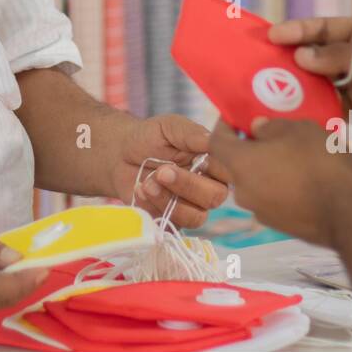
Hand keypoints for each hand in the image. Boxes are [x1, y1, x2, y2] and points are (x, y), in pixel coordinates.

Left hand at [110, 115, 229, 228]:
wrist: (121, 153)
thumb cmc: (150, 137)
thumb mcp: (170, 127)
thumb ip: (191, 133)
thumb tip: (211, 140)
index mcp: (213, 164)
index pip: (230, 172)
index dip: (216, 169)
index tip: (195, 158)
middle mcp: (207, 187)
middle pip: (214, 198)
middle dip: (188, 186)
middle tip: (162, 171)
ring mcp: (190, 207)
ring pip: (195, 217)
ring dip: (169, 200)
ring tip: (147, 183)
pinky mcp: (170, 221)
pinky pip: (171, 225)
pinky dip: (153, 208)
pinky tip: (139, 190)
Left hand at [207, 117, 351, 248]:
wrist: (348, 214)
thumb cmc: (320, 164)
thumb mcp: (299, 129)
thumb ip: (271, 126)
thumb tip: (256, 128)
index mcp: (240, 164)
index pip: (216, 142)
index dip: (223, 126)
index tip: (235, 117)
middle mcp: (242, 191)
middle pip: (235, 164)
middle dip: (248, 147)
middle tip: (269, 134)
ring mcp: (260, 211)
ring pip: (254, 182)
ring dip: (265, 167)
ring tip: (291, 155)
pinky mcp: (278, 225)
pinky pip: (271, 198)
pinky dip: (279, 185)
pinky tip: (302, 178)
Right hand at [269, 16, 351, 120]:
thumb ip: (341, 53)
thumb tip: (301, 56)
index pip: (325, 28)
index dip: (298, 30)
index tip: (272, 35)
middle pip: (316, 57)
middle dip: (291, 60)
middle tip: (262, 64)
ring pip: (318, 85)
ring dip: (297, 87)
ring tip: (269, 90)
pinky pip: (328, 110)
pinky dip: (312, 111)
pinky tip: (293, 113)